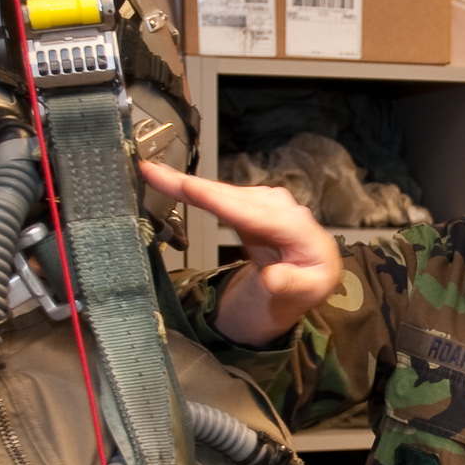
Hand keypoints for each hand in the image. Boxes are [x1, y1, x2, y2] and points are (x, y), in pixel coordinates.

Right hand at [139, 162, 340, 346]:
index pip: (254, 214)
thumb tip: (274, 278)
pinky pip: (217, 195)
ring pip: (220, 192)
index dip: (220, 201)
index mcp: (298, 229)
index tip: (190, 188)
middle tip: (152, 173)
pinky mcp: (249, 202)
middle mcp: (280, 207)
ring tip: (152, 173)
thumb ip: (292, 284)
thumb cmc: (310, 279)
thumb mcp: (308, 290)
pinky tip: (169, 179)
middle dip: (190, 185)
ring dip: (185, 183)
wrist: (312, 267)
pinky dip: (192, 189)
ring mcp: (264, 202)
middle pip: (230, 197)